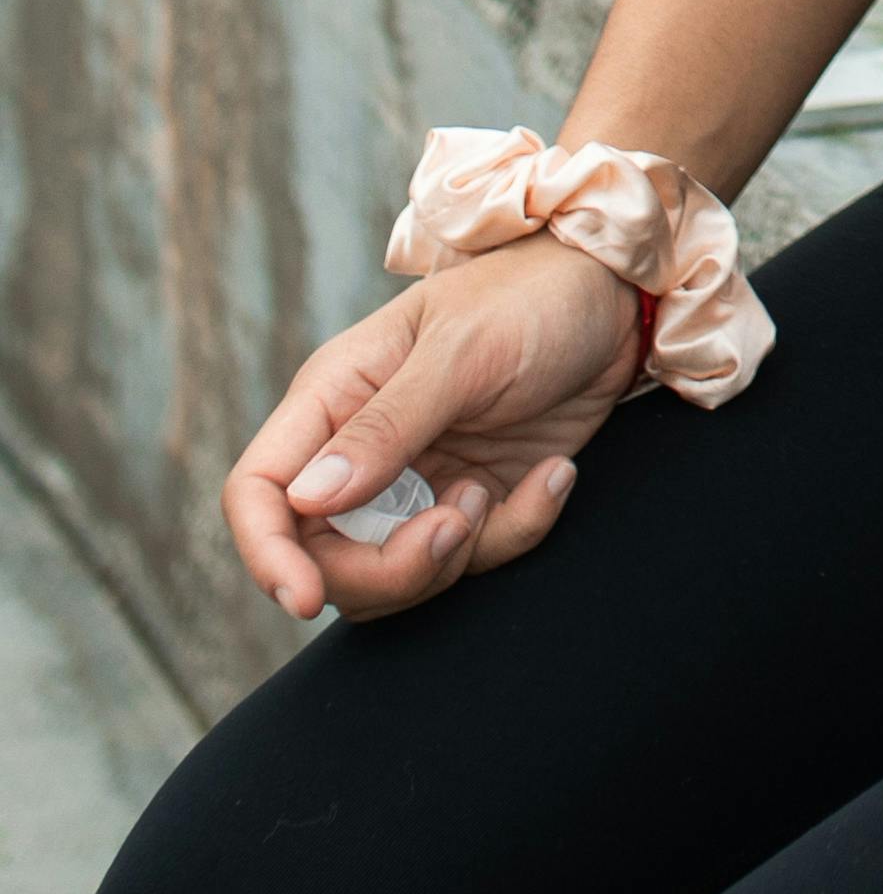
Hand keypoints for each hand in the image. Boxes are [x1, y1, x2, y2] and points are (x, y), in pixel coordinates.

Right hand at [224, 237, 644, 626]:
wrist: (612, 294)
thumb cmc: (528, 297)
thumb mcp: (461, 352)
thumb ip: (387, 426)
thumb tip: (306, 499)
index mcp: (333, 399)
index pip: (260, 492)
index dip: (267, 555)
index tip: (306, 599)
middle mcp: (362, 450)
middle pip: (324, 557)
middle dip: (388, 569)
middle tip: (458, 527)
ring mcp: (419, 482)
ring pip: (395, 575)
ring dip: (454, 557)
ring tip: (496, 490)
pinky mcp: (475, 501)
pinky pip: (476, 558)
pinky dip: (519, 530)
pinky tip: (555, 476)